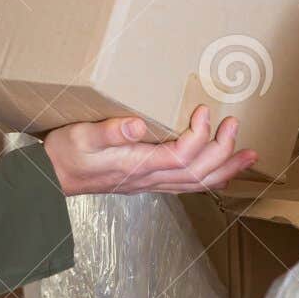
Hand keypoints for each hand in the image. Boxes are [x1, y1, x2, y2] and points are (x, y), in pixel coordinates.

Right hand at [39, 105, 254, 195]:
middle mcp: (149, 178)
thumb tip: (139, 123)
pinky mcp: (147, 182)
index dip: (201, 135)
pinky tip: (219, 171)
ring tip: (247, 155)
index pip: (183, 155)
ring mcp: (150, 183)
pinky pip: (187, 185)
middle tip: (236, 127)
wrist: (51, 179)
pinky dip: (209, 178)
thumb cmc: (65, 154)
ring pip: (197, 183)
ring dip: (225, 169)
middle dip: (223, 152)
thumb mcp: (82, 135)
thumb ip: (111, 131)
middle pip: (199, 173)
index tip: (204, 111)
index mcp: (137, 164)